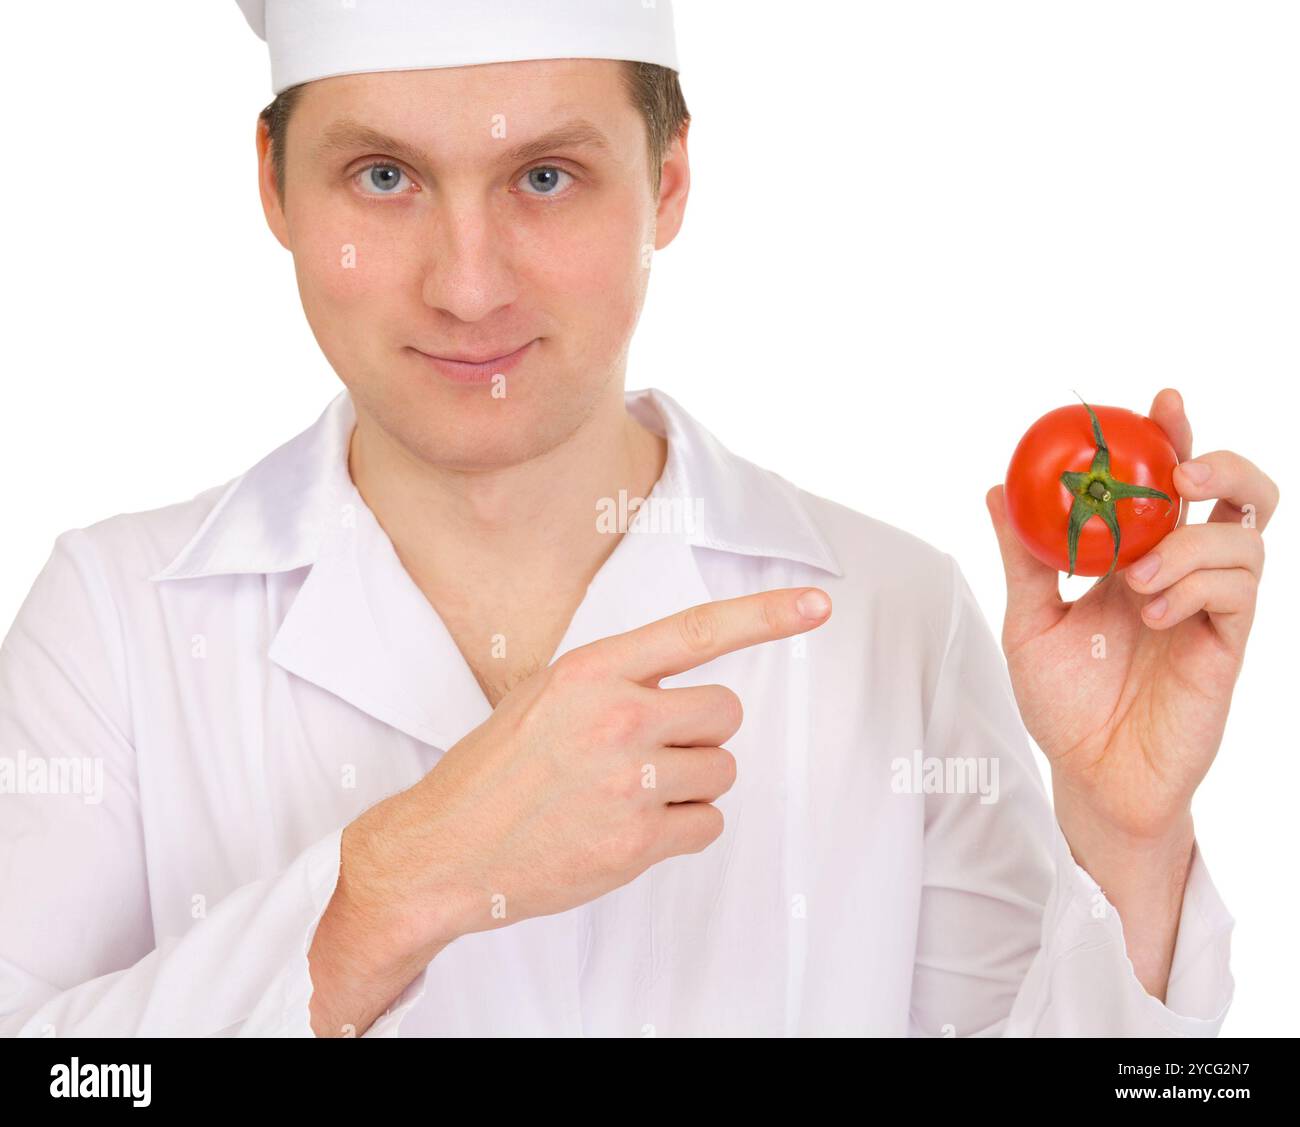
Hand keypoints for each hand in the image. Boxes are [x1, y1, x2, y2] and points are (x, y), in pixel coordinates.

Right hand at [308, 585, 832, 1033]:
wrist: (442, 850)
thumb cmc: (493, 773)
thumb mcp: (543, 697)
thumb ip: (614, 682)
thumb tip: (682, 686)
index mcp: (591, 670)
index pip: (696, 630)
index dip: (765, 614)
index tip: (818, 603)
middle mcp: (616, 717)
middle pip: (726, 713)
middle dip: (702, 734)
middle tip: (652, 754)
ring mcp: (629, 782)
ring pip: (722, 771)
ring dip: (692, 785)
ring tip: (630, 796)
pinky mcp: (636, 842)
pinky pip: (706, 825)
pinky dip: (681, 831)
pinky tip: (629, 831)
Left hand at [986, 388, 1278, 845]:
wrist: (1089, 775)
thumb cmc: (1064, 702)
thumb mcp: (1029, 620)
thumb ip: (1024, 557)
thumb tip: (996, 489)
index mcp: (1138, 560)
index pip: (1171, 486)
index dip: (1176, 438)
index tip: (1161, 401)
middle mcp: (1182, 575)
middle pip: (1235, 495)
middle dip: (1219, 464)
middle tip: (1180, 469)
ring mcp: (1210, 609)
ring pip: (1243, 538)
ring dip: (1190, 542)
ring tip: (1138, 579)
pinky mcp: (1226, 646)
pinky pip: (1238, 592)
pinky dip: (1197, 585)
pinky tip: (1154, 611)